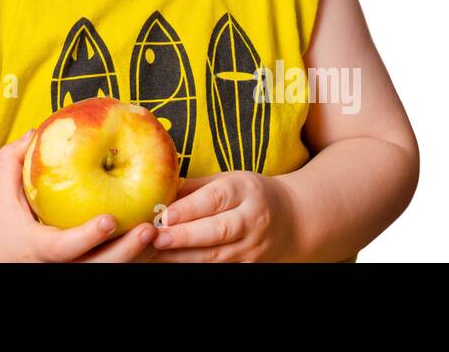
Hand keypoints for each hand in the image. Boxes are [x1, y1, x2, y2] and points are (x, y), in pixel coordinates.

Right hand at [0, 130, 158, 262]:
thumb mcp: (1, 192)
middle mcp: (59, 268)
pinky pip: (114, 267)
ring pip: (110, 270)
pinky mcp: (86, 272)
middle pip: (98, 267)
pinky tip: (157, 237)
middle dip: (126, 251)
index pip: (65, 249)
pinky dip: (136, 256)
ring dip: (137, 255)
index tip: (109, 220)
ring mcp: (74, 273)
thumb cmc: (1, 223)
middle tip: (149, 227)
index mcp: (38, 249)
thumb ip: (12, 161)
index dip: (88, 237)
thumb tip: (35, 131)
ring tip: (159, 229)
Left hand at [147, 170, 300, 261]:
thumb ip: (197, 187)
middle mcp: (252, 221)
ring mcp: (253, 248)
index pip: (215, 200)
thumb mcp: (230, 179)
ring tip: (154, 252)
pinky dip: (194, 265)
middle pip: (216, 231)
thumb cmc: (251, 194)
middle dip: (183, 236)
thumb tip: (160, 190)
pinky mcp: (250, 267)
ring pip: (215, 256)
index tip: (164, 215)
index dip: (189, 209)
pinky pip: (218, 268)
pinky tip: (170, 261)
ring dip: (182, 256)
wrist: (294, 220)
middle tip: (155, 237)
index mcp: (246, 191)